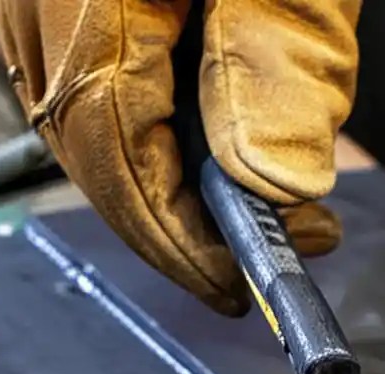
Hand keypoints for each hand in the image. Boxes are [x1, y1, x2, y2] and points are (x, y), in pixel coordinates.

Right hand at [0, 0, 360, 314]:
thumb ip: (284, 72)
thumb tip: (277, 194)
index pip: (112, 147)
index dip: (175, 238)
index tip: (240, 288)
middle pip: (98, 142)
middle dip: (189, 216)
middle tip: (286, 245)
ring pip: (101, 116)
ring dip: (185, 174)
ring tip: (274, 199)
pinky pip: (108, 74)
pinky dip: (173, 122)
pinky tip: (231, 137)